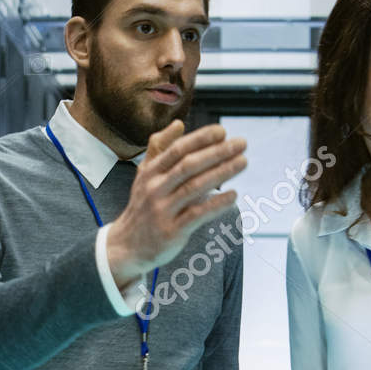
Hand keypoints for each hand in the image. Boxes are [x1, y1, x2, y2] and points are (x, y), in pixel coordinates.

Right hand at [105, 120, 247, 285]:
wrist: (127, 246)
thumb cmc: (143, 206)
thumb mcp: (145, 174)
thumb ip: (160, 148)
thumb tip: (178, 123)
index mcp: (150, 172)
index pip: (177, 150)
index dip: (200, 139)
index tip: (222, 131)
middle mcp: (155, 189)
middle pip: (188, 166)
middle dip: (217, 152)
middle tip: (241, 143)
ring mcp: (162, 210)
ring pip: (194, 188)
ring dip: (222, 173)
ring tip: (243, 162)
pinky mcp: (171, 231)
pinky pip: (197, 215)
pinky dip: (216, 204)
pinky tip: (234, 195)